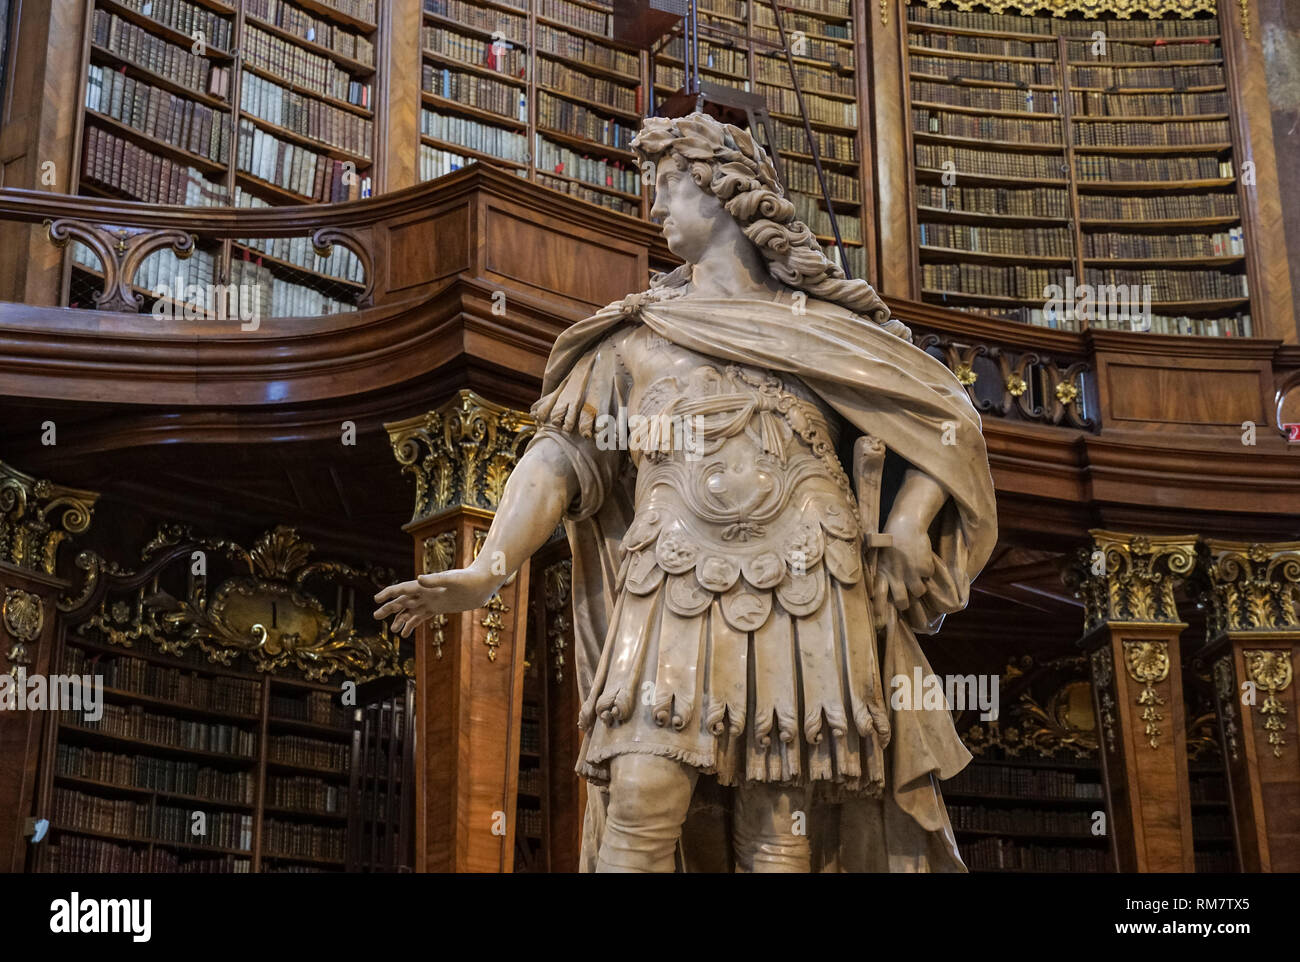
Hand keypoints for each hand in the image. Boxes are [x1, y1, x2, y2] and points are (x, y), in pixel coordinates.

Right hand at [372, 566, 500, 637]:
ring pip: (411, 610)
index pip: (402, 589)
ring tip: (392, 630)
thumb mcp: (452, 580)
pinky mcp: (439, 607)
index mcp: (426, 585)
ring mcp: (432, 600)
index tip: (376, 599)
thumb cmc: (469, 579)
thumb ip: (435, 580)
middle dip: (389, 608)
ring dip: (400, 619)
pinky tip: (406, 632)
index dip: (388, 594)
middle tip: (375, 616)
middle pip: (403, 601)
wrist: (482, 584)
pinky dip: (412, 624)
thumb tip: (419, 579)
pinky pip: (422, 616)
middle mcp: (426, 592)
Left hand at [871, 523, 934, 616]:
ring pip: (919, 592)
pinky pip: (929, 575)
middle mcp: (895, 575)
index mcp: (882, 572)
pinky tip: (922, 559)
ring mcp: (910, 572)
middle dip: (905, 604)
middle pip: (901, 602)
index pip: (878, 596)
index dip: (879, 610)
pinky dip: (928, 569)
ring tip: (917, 577)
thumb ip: (883, 573)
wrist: (906, 524)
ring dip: (920, 586)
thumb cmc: (891, 540)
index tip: (879, 623)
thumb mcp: (880, 557)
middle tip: (907, 602)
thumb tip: (883, 592)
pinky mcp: (923, 567)